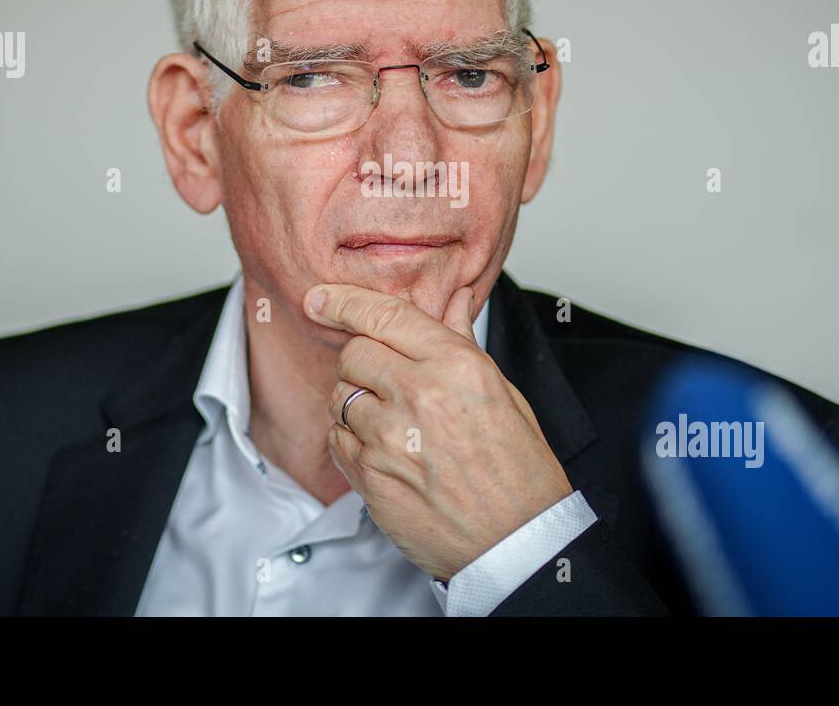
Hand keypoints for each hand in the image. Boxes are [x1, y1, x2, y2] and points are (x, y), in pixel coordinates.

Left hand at [305, 282, 574, 581]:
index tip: (320, 297)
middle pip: (354, 353)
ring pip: (339, 396)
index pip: (386, 315)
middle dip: (362, 360)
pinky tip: (384, 451)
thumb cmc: (518, 469)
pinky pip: (336, 440)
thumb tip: (450, 300)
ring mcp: (389, 437)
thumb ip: (461, 343)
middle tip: (385, 380)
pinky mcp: (370, 476)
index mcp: (456, 365)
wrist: (516, 540)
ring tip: (392, 423)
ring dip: (355, 402)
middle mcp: (419, 394)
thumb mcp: (501, 392)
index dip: (344, 300)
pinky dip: (350, 440)